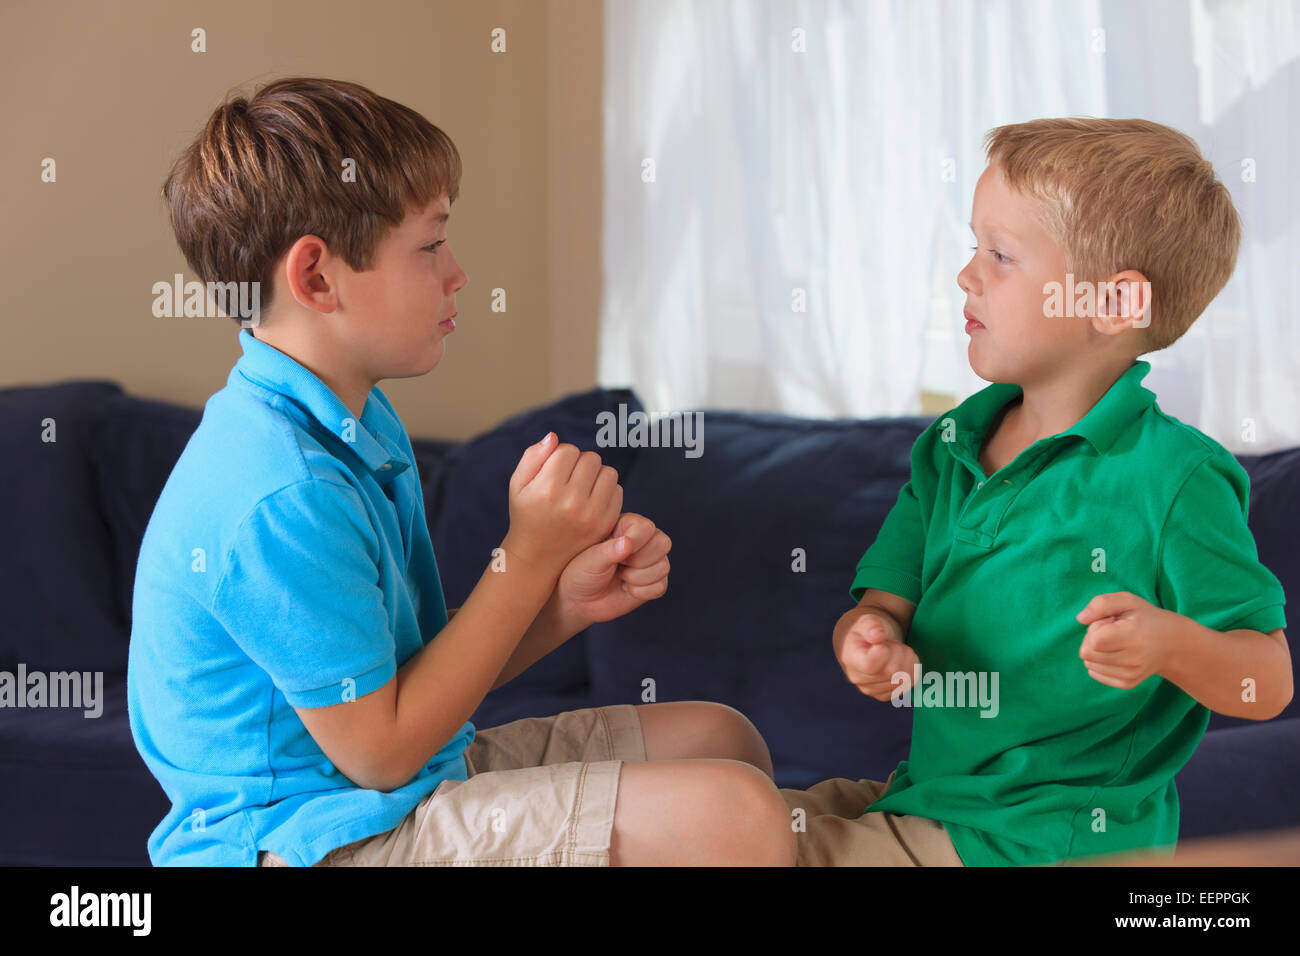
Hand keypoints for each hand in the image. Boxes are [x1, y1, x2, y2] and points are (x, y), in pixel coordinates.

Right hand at [503, 434, 622, 573]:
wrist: (538, 557)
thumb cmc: (527, 514)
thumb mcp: (518, 485)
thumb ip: (532, 456)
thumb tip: (554, 437)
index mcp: (548, 490)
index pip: (568, 450)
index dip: (561, 456)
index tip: (554, 471)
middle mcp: (572, 502)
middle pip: (590, 458)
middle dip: (579, 464)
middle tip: (568, 480)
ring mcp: (592, 514)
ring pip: (608, 471)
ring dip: (596, 475)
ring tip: (580, 488)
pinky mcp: (606, 523)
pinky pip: (617, 490)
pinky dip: (605, 490)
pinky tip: (590, 501)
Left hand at [553, 513, 670, 629]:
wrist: (578, 600)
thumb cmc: (579, 572)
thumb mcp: (589, 560)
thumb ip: (608, 551)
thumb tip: (627, 543)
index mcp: (627, 525)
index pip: (647, 527)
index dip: (635, 543)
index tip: (615, 554)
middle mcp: (643, 540)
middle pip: (663, 543)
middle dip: (639, 561)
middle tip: (618, 565)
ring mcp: (651, 561)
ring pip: (663, 566)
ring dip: (637, 578)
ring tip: (619, 577)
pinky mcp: (654, 582)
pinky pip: (660, 586)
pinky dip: (641, 592)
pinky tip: (626, 588)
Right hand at [837, 612, 918, 701]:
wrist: (864, 644)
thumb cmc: (866, 630)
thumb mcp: (867, 620)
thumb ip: (871, 625)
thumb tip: (877, 635)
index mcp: (851, 659)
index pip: (872, 665)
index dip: (885, 650)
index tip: (882, 641)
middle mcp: (859, 679)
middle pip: (893, 671)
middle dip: (899, 651)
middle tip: (891, 643)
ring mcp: (872, 690)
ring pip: (905, 678)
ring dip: (907, 659)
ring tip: (895, 650)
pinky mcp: (885, 695)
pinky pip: (910, 683)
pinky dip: (911, 668)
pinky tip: (900, 660)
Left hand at [1076, 591, 1176, 688]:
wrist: (1172, 643)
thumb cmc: (1145, 618)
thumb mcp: (1127, 601)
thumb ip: (1101, 603)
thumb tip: (1080, 618)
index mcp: (1133, 636)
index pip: (1093, 639)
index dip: (1096, 627)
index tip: (1111, 623)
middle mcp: (1133, 659)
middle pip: (1087, 653)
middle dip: (1093, 639)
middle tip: (1113, 632)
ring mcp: (1131, 674)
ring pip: (1089, 663)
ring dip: (1096, 650)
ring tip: (1116, 642)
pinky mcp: (1128, 683)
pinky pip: (1095, 673)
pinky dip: (1099, 662)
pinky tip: (1116, 653)